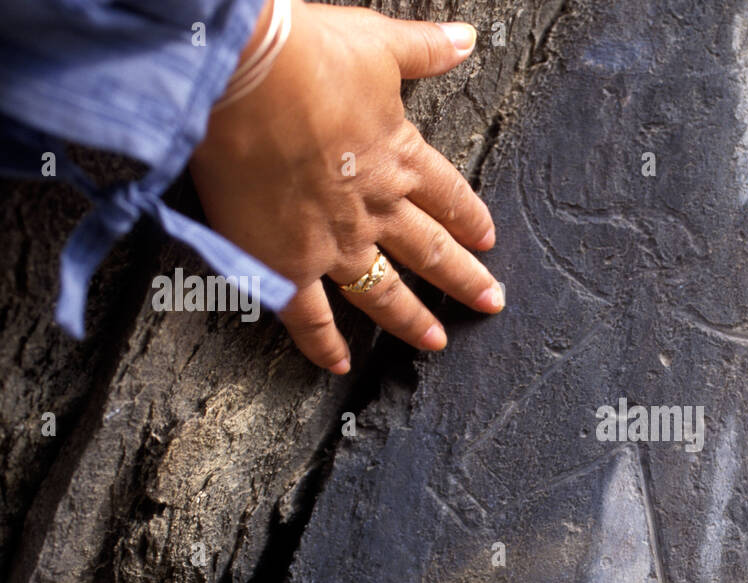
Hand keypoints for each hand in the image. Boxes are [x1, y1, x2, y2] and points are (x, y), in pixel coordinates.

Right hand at [190, 0, 502, 373]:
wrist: (243, 75)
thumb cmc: (306, 53)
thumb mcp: (377, 41)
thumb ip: (424, 49)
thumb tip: (464, 38)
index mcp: (400, 158)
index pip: (449, 197)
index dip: (470, 219)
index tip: (489, 240)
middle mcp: (376, 208)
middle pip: (432, 253)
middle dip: (466, 280)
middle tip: (491, 303)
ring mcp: (334, 242)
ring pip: (384, 293)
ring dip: (413, 321)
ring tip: (437, 343)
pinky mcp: (286, 264)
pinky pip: (309, 317)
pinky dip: (323, 345)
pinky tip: (340, 366)